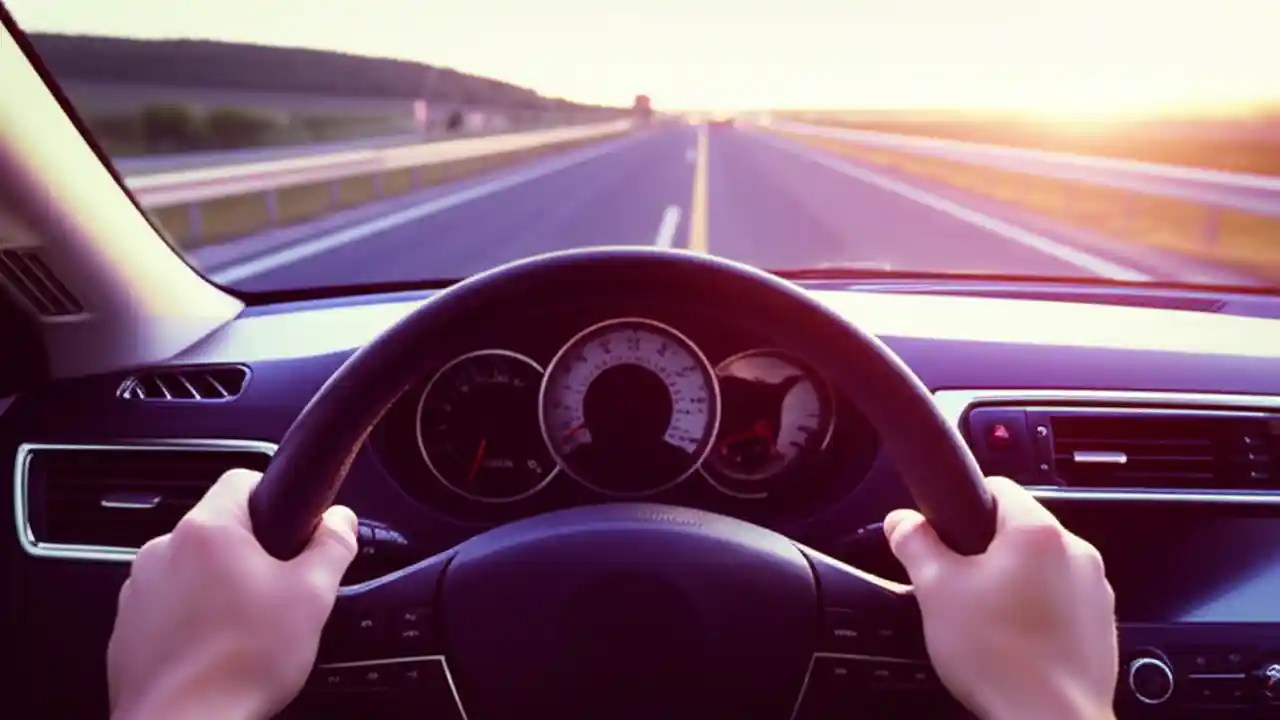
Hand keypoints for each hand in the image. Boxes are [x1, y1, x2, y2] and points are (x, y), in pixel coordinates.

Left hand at [108, 469, 357, 719]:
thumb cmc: (243, 664)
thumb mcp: (313, 596)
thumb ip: (333, 545)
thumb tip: (340, 519)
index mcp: (207, 531)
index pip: (242, 479)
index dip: (276, 498)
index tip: (293, 530)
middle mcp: (162, 551)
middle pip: (219, 529)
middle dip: (252, 554)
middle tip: (280, 592)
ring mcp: (138, 591)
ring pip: (193, 570)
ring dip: (220, 588)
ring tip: (248, 630)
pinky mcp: (127, 629)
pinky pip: (169, 608)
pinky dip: (193, 621)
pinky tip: (218, 651)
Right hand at [884, 476, 1117, 719]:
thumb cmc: (999, 658)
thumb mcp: (935, 591)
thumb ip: (915, 544)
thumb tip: (903, 522)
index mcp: (1038, 532)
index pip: (996, 487)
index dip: (961, 505)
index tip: (945, 533)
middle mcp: (1077, 553)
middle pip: (1019, 530)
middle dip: (985, 552)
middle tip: (957, 587)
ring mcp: (1096, 590)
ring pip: (1041, 568)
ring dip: (1014, 582)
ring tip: (986, 621)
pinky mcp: (1102, 625)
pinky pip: (1062, 602)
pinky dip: (1038, 612)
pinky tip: (1013, 642)